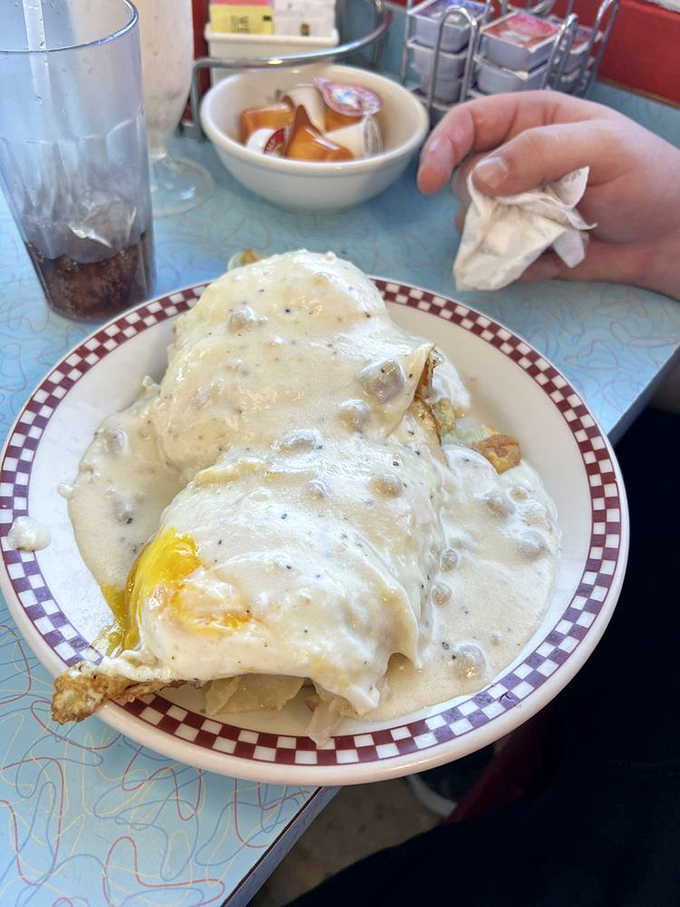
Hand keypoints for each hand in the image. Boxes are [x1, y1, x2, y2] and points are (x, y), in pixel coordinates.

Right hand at [417, 91, 679, 299]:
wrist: (668, 237)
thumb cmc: (644, 177)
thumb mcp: (600, 148)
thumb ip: (539, 151)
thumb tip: (479, 177)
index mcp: (530, 121)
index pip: (467, 125)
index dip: (441, 148)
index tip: (428, 183)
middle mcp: (515, 163)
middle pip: (462, 179)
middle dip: (480, 200)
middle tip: (523, 209)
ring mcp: (517, 207)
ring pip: (472, 223)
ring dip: (497, 235)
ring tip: (542, 236)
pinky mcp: (522, 247)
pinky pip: (496, 259)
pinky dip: (515, 264)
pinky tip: (550, 260)